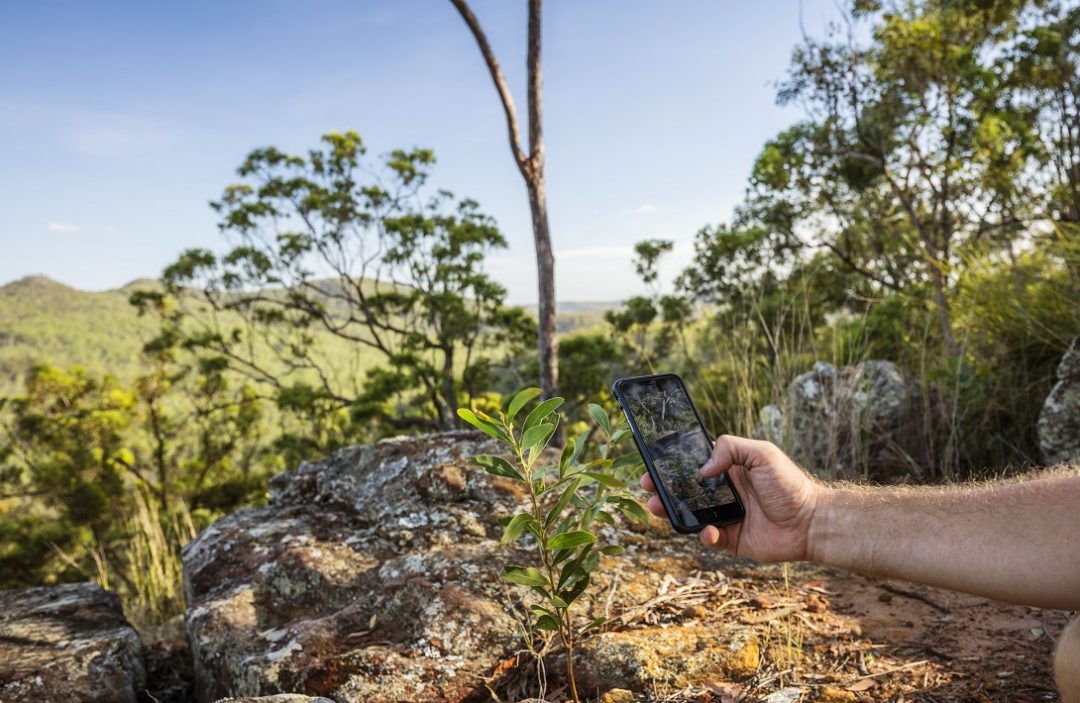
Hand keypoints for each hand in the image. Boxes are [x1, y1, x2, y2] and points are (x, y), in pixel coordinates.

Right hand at [639, 435, 822, 561]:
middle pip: (684, 490)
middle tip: (647, 487)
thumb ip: (730, 449)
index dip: (673, 464)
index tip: (655, 462)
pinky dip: (702, 535)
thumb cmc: (790, 484)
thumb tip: (701, 470)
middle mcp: (723, 493)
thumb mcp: (761, 453)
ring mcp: (725, 516)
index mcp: (728, 470)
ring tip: (657, 507)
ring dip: (671, 511)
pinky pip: (707, 538)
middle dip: (662, 488)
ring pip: (690, 514)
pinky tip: (708, 531)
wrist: (811, 522)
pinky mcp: (730, 539)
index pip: (694, 464)